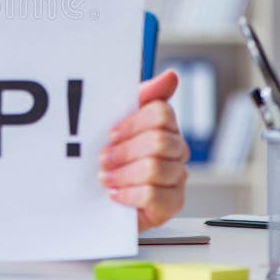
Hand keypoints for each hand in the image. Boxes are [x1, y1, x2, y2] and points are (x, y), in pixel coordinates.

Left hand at [98, 69, 188, 230]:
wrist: (101, 197)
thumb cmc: (114, 155)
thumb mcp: (117, 120)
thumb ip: (142, 96)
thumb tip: (171, 76)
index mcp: (164, 125)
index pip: (161, 113)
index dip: (133, 123)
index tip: (111, 133)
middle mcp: (176, 149)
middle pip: (159, 141)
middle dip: (125, 151)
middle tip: (103, 158)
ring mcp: (177, 176)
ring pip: (155, 169)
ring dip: (123, 173)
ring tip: (105, 177)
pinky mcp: (173, 202)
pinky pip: (155, 195)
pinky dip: (129, 194)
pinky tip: (116, 193)